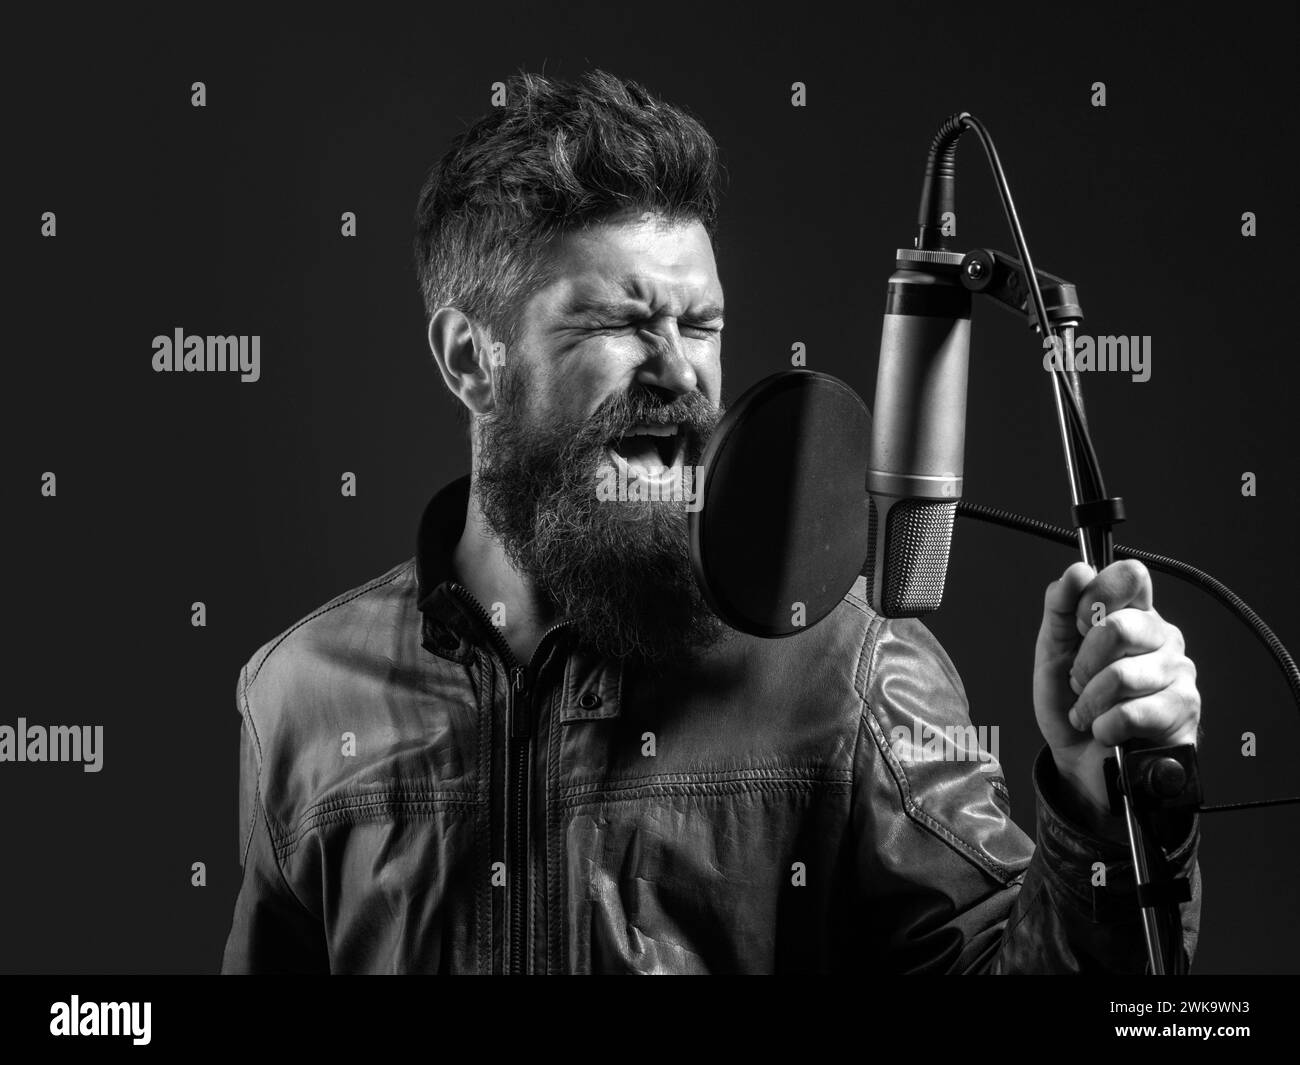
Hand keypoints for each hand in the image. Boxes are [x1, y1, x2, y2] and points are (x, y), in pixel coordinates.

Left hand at [1033, 560, 1200, 832]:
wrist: (1079, 759)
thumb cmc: (1069, 702)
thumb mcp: (1052, 650)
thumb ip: (1060, 607)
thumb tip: (1079, 570)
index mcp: (1133, 614)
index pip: (1131, 575)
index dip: (1098, 595)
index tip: (1078, 625)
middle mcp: (1162, 637)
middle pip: (1120, 627)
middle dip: (1083, 663)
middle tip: (1079, 681)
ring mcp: (1178, 673)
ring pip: (1122, 675)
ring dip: (1089, 702)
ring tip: (1089, 711)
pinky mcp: (1183, 711)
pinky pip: (1131, 712)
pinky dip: (1104, 726)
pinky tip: (1106, 731)